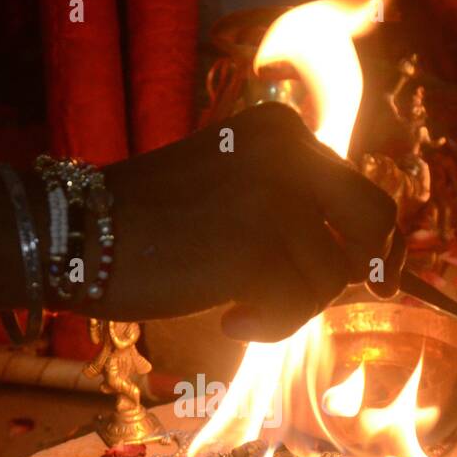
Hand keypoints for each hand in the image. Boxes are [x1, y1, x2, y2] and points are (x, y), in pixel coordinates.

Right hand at [96, 103, 403, 340]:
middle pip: (375, 219)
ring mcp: (275, 199)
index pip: (358, 184)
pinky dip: (270, 327)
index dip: (370, 236)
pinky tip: (229, 321)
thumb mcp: (232, 186)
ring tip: (241, 309)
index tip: (373, 272)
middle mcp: (288, 153)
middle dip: (370, 265)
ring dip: (294, 308)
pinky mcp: (257, 250)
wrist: (81, 234)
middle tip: (367, 295)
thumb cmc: (148, 223)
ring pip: (332, 277)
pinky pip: (298, 309)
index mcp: (282, 130)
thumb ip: (288, 205)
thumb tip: (363, 260)